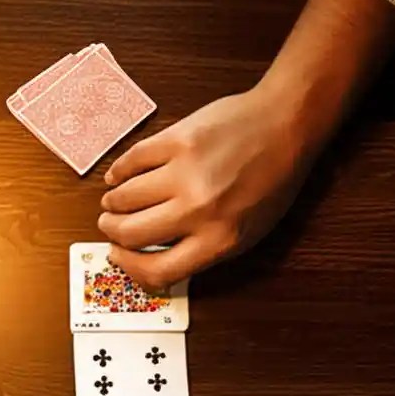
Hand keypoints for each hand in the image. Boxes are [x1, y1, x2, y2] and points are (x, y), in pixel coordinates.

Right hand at [98, 85, 316, 292]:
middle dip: (113, 233)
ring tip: (114, 202)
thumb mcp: (247, 232)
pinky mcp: (176, 140)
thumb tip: (154, 260)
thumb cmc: (271, 180)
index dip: (130, 268)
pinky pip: (132, 161)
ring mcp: (185, 172)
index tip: (120, 257)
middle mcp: (199, 209)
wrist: (284, 125)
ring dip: (113, 204)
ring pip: (124, 198)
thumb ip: (202, 250)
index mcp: (219, 239)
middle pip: (131, 234)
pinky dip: (118, 171)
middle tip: (110, 226)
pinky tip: (117, 177)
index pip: (157, 270)